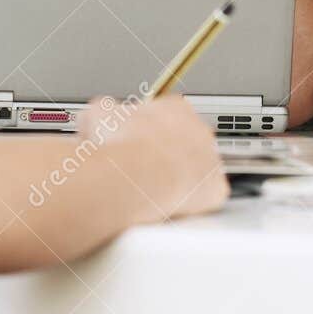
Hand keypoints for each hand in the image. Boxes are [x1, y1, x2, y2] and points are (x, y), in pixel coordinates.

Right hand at [78, 94, 227, 220]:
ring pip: (199, 169)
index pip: (169, 115)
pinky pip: (207, 196)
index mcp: (175, 108)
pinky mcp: (215, 188)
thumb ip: (104, 111)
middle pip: (187, 142)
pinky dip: (192, 203)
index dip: (151, 131)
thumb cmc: (119, 144)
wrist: (133, 174)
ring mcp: (212, 159)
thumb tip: (96, 116)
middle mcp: (199, 129)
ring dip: (182, 178)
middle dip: (168, 154)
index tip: (139, 142)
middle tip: (146, 168)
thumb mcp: (99, 113)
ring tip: (156, 189)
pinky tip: (172, 205)